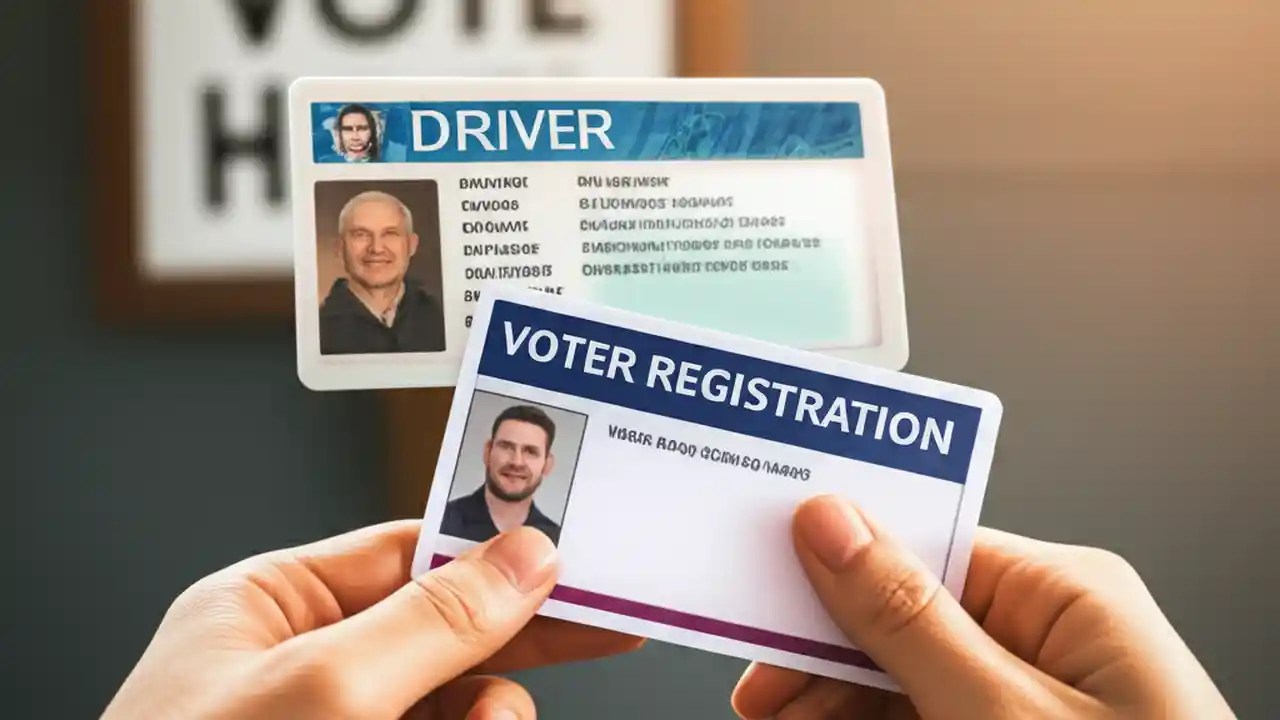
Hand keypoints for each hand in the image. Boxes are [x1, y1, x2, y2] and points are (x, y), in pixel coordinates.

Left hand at [104, 521, 642, 718]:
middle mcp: (301, 669)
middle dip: (516, 633)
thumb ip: (434, 619)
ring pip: (459, 701)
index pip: (404, 551)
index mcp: (267, 610)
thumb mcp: (327, 691)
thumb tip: (522, 559)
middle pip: (444, 626)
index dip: (491, 548)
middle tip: (605, 624)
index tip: (570, 550)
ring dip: (494, 714)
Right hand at [731, 496, 1233, 718]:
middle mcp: (1057, 635)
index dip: (836, 564)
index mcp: (1069, 597)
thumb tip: (833, 525)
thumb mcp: (999, 715)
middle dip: (824, 655)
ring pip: (906, 675)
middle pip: (905, 614)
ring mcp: (1039, 695)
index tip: (764, 586)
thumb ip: (909, 620)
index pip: (927, 544)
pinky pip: (928, 714)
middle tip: (760, 689)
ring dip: (835, 701)